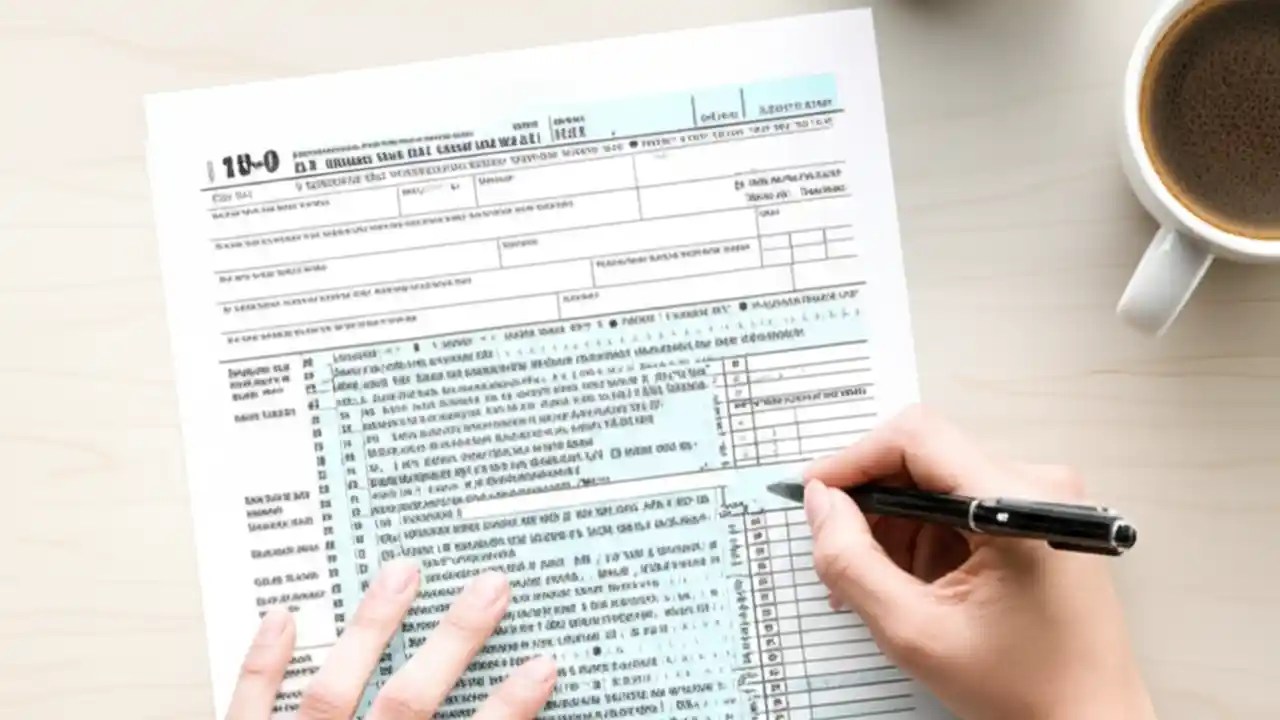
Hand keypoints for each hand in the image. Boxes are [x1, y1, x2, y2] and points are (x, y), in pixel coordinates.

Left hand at [225, 560, 555, 719]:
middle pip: (409, 703)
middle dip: (454, 640)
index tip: (544, 663)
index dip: (511, 705)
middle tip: (490, 585)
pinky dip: (264, 663)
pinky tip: (283, 615)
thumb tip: (496, 714)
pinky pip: (248, 707)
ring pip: (333, 692)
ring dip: (370, 628)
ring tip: (400, 572)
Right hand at [803, 406, 1155, 719]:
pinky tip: (918, 586)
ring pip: (935, 483)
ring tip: (883, 587)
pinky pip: (958, 505)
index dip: (853, 460)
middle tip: (840, 555)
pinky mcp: (1035, 519)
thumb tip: (821, 504)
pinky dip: (924, 539)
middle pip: (923, 458)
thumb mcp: (914, 631)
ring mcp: (1040, 501)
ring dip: (896, 528)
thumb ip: (852, 562)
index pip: (916, 438)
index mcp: (1017, 504)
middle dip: (871, 505)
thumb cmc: (1026, 691)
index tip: (815, 493)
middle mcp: (1037, 486)